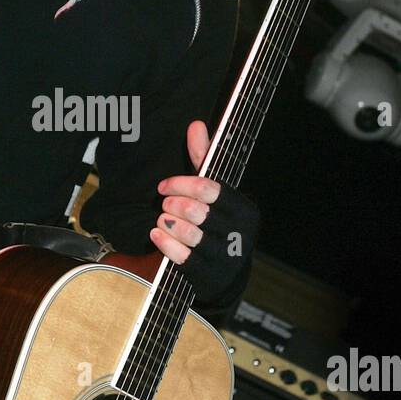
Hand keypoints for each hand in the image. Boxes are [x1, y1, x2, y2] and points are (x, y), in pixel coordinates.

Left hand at [151, 120, 258, 303]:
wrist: (227, 272)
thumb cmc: (217, 222)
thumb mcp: (214, 190)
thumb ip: (204, 158)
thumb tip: (195, 124)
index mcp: (244, 209)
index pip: (207, 188)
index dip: (180, 184)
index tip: (164, 186)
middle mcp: (240, 233)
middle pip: (195, 209)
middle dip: (171, 204)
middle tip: (163, 205)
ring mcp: (225, 256)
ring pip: (186, 232)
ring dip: (166, 223)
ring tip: (161, 219)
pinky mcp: (208, 274)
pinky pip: (180, 255)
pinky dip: (163, 242)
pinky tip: (155, 234)